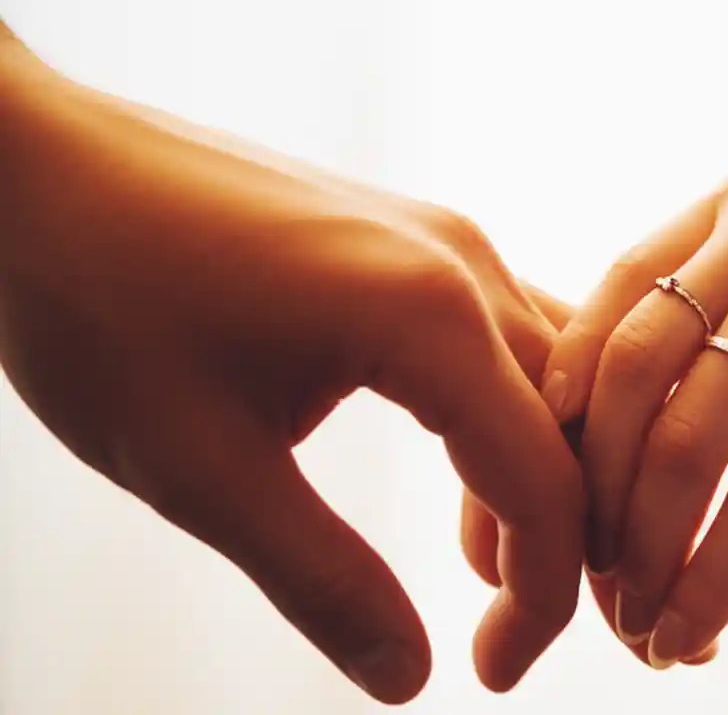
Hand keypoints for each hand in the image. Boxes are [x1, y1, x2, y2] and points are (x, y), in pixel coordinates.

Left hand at [0, 50, 581, 701]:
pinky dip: (501, 418)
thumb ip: (323, 582)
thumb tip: (409, 679)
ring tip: (482, 568)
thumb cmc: (97, 303)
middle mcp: (461, 262)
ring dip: (536, 473)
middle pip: (572, 423)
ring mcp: (440, 237)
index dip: (541, 595)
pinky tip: (459, 475)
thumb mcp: (205, 471)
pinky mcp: (409, 236)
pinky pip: (499, 337)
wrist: (28, 165)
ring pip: (548, 375)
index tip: (496, 675)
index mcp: (429, 315)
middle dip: (558, 537)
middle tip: (510, 630)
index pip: (544, 479)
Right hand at [540, 9, 727, 665]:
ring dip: (598, 467)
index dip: (716, 579)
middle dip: (642, 545)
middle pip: (684, 433)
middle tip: (628, 615)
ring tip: (596, 540)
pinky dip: (580, 354)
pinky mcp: (723, 195)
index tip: (680, 640)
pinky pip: (626, 278)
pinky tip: (563, 422)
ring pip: (633, 358)